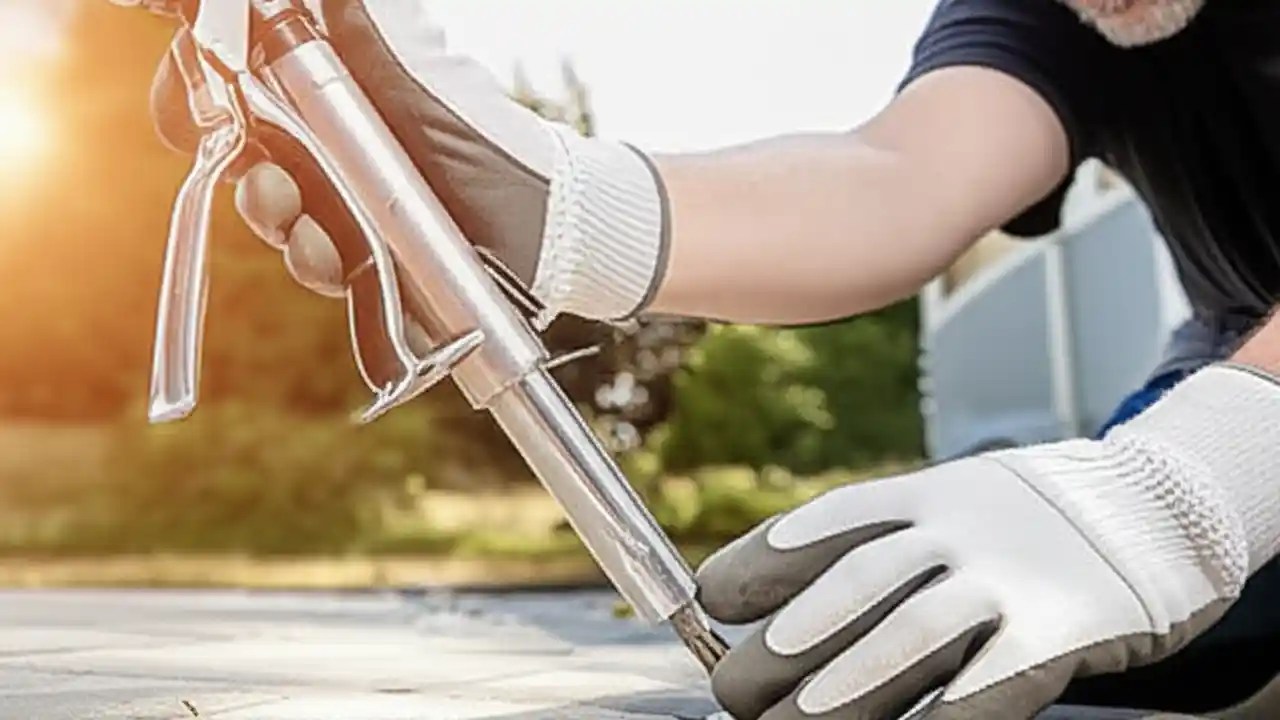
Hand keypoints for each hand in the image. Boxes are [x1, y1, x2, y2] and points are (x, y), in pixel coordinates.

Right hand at [149, 0, 669, 320]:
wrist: (542, 225)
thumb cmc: (481, 131)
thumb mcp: (410, 56)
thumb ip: (359, 17)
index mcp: (325, 87)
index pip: (233, 74)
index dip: (201, 78)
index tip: (194, 80)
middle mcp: (321, 144)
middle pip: (234, 141)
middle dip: (222, 143)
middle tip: (234, 144)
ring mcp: (334, 204)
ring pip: (265, 205)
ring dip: (266, 205)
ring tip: (291, 201)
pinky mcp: (353, 260)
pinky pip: (308, 261)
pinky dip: (312, 255)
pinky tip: (331, 249)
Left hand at [697, 373, 1251, 718]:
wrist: (1152, 510)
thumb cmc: (1019, 525)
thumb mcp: (946, 504)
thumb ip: (874, 546)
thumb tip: (770, 610)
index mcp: (920, 494)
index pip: (820, 524)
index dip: (755, 564)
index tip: (708, 600)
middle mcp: (958, 528)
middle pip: (850, 589)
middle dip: (779, 647)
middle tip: (733, 692)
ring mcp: (1011, 578)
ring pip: (908, 639)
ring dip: (837, 692)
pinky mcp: (1061, 632)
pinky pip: (988, 685)